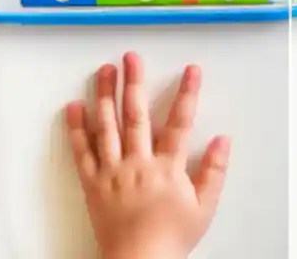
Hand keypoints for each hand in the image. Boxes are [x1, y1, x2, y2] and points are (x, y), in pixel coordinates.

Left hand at [66, 53, 229, 258]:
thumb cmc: (171, 238)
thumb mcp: (204, 208)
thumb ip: (213, 171)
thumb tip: (222, 140)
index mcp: (167, 168)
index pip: (180, 123)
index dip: (187, 94)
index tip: (191, 70)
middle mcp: (138, 164)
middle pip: (137, 116)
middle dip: (135, 83)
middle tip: (131, 57)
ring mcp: (113, 172)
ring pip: (107, 127)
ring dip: (105, 96)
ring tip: (104, 71)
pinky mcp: (93, 184)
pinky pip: (82, 152)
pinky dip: (76, 129)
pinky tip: (73, 107)